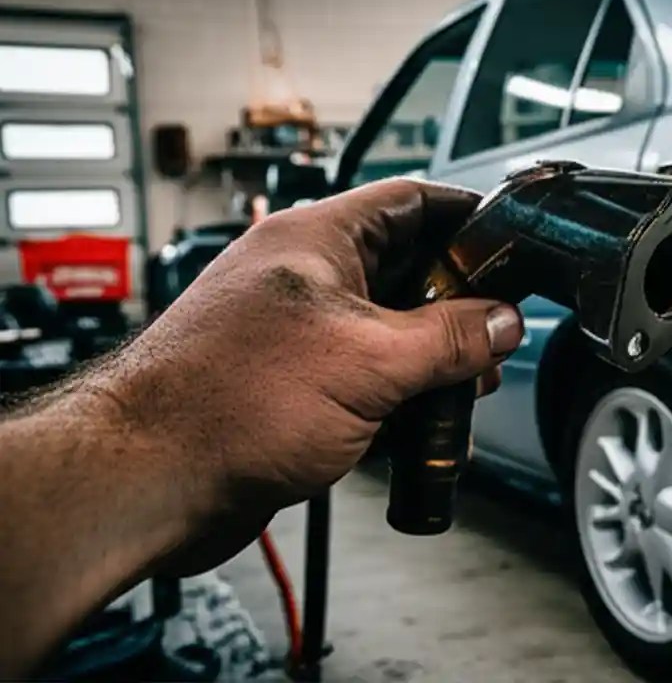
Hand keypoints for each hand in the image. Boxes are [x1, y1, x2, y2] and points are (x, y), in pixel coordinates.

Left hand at [94, 178, 524, 571]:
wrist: (149, 481)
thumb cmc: (224, 403)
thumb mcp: (371, 361)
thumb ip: (450, 338)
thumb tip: (502, 323)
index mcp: (316, 242)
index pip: (410, 201)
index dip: (466, 215)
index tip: (510, 237)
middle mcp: (305, 280)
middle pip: (407, 271)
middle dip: (458, 306)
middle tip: (495, 334)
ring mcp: (296, 334)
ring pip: (388, 332)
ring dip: (431, 363)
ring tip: (463, 391)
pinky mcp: (291, 387)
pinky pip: (364, 380)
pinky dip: (398, 401)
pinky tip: (421, 431)